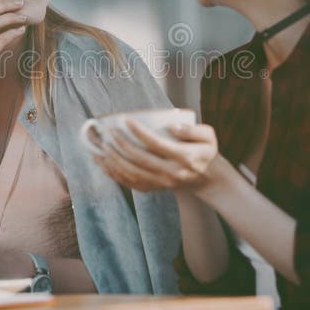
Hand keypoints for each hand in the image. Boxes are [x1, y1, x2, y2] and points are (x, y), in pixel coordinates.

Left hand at [93, 119, 218, 192]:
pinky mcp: (155, 189)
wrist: (207, 178)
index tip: (125, 120)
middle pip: (141, 160)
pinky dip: (115, 174)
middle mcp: (172, 173)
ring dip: (114, 161)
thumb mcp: (208, 136)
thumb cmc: (205, 151)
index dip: (140, 133)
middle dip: (121, 145)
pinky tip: (104, 163)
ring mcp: (162, 183)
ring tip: (100, 147)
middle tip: (109, 131)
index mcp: (186, 157)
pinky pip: (131, 184)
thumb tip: (170, 126)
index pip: (158, 145)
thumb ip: (192, 130)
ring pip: (133, 174)